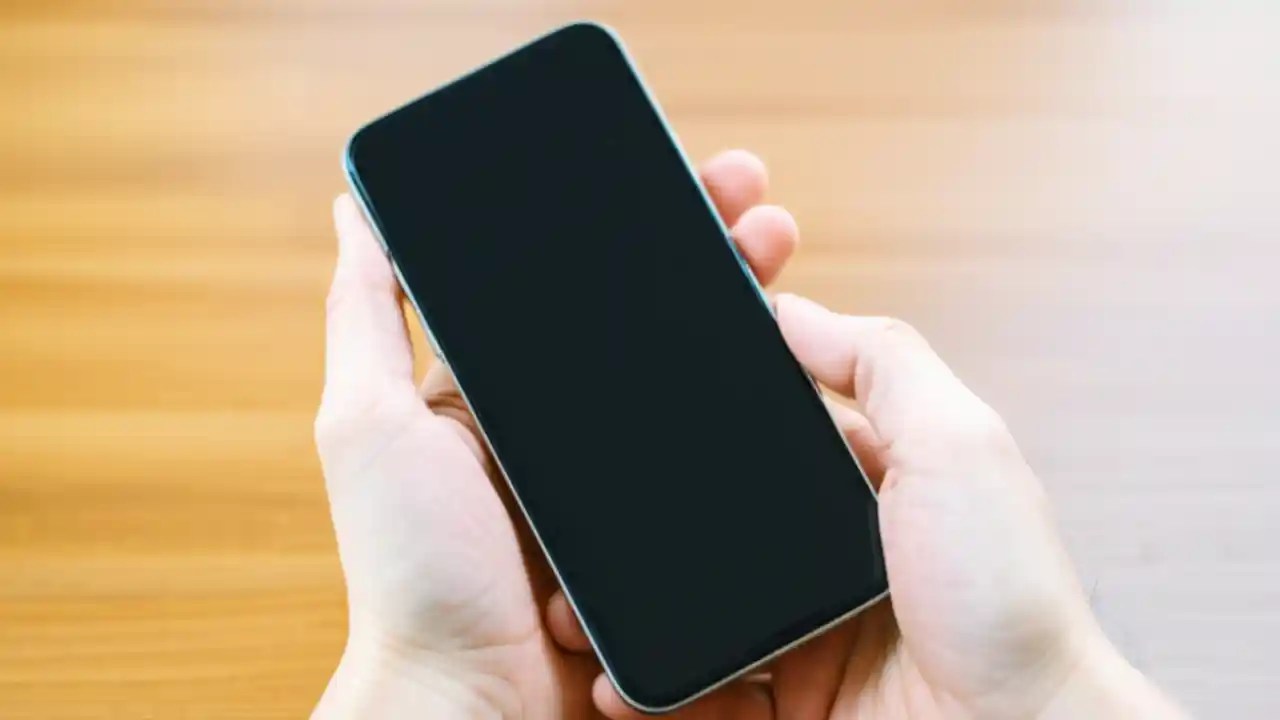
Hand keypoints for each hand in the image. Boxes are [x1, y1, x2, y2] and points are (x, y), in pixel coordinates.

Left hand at [312, 151, 800, 718]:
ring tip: (783, 264)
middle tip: (762, 214)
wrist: (476, 702)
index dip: (635, 225)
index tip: (688, 180)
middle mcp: (564, 432)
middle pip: (652, 323)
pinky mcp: (662, 534)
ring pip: (696, 384)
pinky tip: (796, 371)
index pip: (579, 285)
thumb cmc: (412, 573)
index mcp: (501, 395)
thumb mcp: (370, 425)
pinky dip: (756, 416)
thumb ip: (366, 319)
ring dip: (748, 321)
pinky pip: (717, 463)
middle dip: (711, 258)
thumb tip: (358, 210)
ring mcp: (618, 484)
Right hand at [547, 300, 1185, 718]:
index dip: (712, 407)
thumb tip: (796, 310)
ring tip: (576, 597)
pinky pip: (702, 686)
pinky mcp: (790, 702)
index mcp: (872, 484)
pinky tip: (621, 678)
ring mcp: (809, 633)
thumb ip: (885, 366)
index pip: (775, 426)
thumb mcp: (960, 449)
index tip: (641, 389)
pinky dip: (657, 686)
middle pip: (719, 515)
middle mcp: (835, 557)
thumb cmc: (1012, 606)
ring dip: (637, 600)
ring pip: (694, 602)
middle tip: (584, 511)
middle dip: (650, 513)